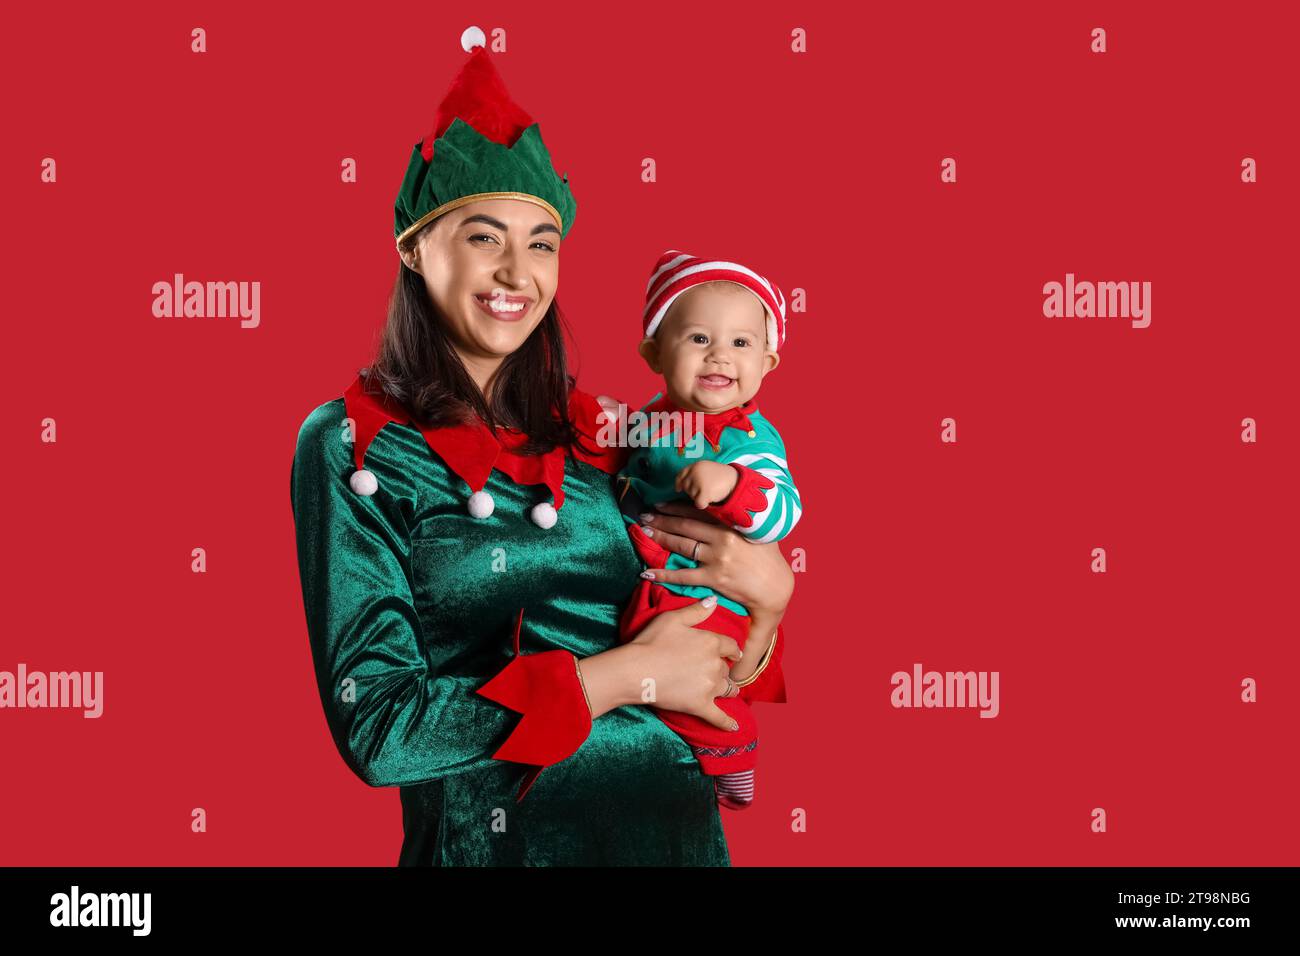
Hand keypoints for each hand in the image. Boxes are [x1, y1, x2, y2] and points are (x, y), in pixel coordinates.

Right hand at [622, 599, 744, 730]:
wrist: (636, 670)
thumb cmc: (651, 641)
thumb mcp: (673, 618)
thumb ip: (696, 610)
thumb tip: (714, 600)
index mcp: (711, 643)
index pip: (731, 646)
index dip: (731, 650)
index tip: (731, 653)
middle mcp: (715, 665)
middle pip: (727, 669)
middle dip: (724, 670)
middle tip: (716, 671)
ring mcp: (710, 687)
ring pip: (728, 689)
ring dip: (728, 690)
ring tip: (728, 692)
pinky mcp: (701, 706)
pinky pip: (719, 717)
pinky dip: (727, 723)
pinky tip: (734, 727)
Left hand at [637, 500, 793, 626]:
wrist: (775, 587)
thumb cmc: (768, 558)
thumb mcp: (758, 531)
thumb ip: (741, 519)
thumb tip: (730, 506)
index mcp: (731, 525)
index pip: (698, 511)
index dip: (676, 507)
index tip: (660, 504)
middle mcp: (722, 538)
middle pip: (685, 526)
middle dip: (662, 520)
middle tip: (643, 516)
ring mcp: (717, 558)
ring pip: (682, 546)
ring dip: (660, 538)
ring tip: (644, 533)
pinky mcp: (714, 578)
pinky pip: (683, 575)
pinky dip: (663, 574)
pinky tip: (647, 572)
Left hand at [674, 460, 738, 509]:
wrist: (735, 479)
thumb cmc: (722, 476)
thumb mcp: (707, 469)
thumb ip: (695, 473)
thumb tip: (681, 485)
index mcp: (695, 466)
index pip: (681, 475)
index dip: (679, 483)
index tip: (678, 489)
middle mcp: (695, 473)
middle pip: (686, 488)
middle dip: (693, 491)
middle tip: (706, 489)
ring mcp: (698, 482)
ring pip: (692, 497)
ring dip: (700, 497)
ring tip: (712, 491)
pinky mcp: (704, 492)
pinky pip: (698, 504)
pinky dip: (704, 504)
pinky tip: (710, 500)